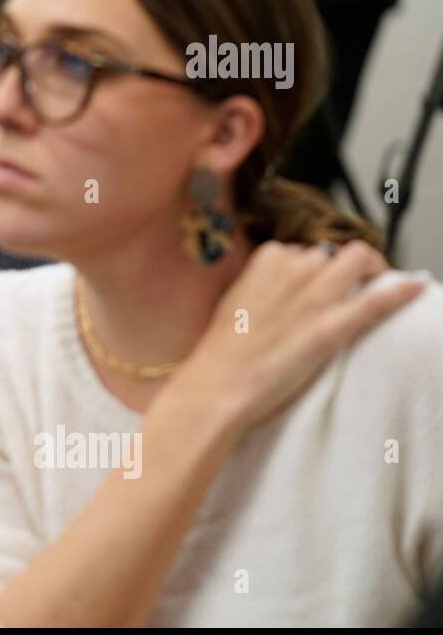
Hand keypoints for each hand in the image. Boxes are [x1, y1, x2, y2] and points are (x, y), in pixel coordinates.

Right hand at [175, 240, 423, 435]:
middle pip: (332, 253)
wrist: (217, 384)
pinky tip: (416, 288)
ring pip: (358, 261)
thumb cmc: (220, 352)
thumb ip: (260, 287)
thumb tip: (277, 290)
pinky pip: (377, 301)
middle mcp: (292, 269)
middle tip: (352, 286)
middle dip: (344, 266)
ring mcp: (316, 297)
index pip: (300, 250)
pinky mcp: (332, 327)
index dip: (312, 268)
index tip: (316, 283)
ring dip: (367, 272)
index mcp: (264, 261)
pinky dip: (401, 292)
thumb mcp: (234, 304)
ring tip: (371, 290)